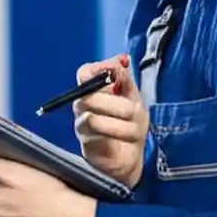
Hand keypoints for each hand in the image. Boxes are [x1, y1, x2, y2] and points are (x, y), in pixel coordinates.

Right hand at [73, 54, 148, 187]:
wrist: (130, 155)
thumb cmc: (130, 123)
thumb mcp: (133, 98)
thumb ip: (126, 79)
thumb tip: (121, 60)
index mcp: (93, 90)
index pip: (84, 72)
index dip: (97, 70)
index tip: (114, 72)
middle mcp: (83, 105)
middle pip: (88, 96)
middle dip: (115, 104)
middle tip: (133, 110)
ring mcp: (81, 125)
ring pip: (92, 118)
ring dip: (119, 124)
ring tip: (134, 129)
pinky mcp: (84, 144)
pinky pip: (97, 137)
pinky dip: (117, 137)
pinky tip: (126, 139)